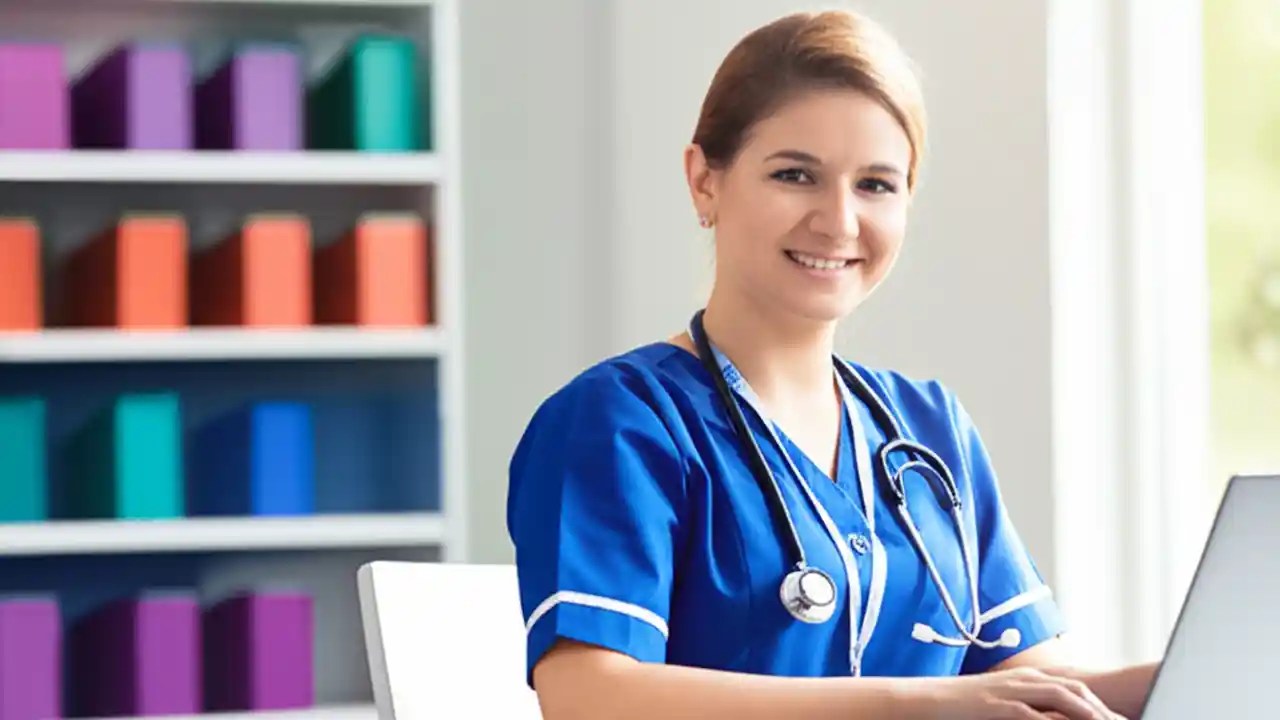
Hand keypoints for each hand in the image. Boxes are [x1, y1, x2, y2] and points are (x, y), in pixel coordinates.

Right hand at [924, 667, 1127, 719]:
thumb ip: (1028, 708)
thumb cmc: (963, 706)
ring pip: (1059, 696)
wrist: (926, 699)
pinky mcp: (996, 704)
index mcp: (1028, 677)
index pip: (1075, 686)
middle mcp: (1024, 679)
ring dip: (1086, 712)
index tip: (1121, 718)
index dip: (1101, 703)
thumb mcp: (1001, 702)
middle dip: (1102, 708)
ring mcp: (1010, 690)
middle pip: (1075, 689)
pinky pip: (1030, 713)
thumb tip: (1048, 716)